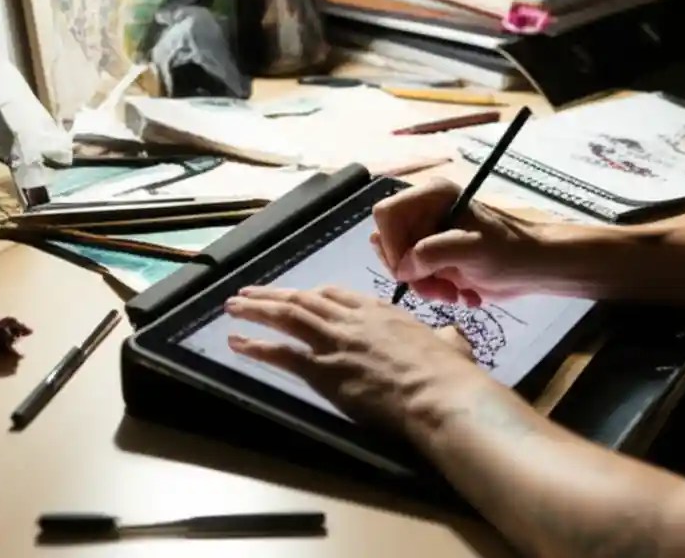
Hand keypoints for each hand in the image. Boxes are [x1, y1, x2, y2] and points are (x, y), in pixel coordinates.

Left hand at [224, 284, 485, 433]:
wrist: (435, 392)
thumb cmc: (448, 372)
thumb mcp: (450, 344)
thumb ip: (444, 338)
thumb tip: (450, 338)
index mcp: (381, 312)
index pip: (338, 294)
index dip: (314, 294)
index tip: (300, 295)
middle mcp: (353, 320)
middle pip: (304, 299)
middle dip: (273, 294)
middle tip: (248, 293)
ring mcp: (335, 342)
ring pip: (286, 316)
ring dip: (256, 310)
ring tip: (233, 307)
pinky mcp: (322, 370)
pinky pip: (281, 353)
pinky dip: (255, 346)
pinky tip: (236, 343)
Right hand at [371, 177, 543, 305]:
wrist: (534, 267)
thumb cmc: (508, 251)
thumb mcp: (472, 249)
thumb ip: (432, 253)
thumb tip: (403, 269)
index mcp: (430, 197)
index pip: (386, 215)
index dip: (391, 245)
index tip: (410, 271)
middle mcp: (424, 213)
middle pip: (388, 242)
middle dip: (409, 271)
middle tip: (436, 288)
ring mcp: (429, 236)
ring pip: (400, 264)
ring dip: (423, 286)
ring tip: (451, 294)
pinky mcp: (435, 258)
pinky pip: (416, 277)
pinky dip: (434, 290)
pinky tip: (460, 294)